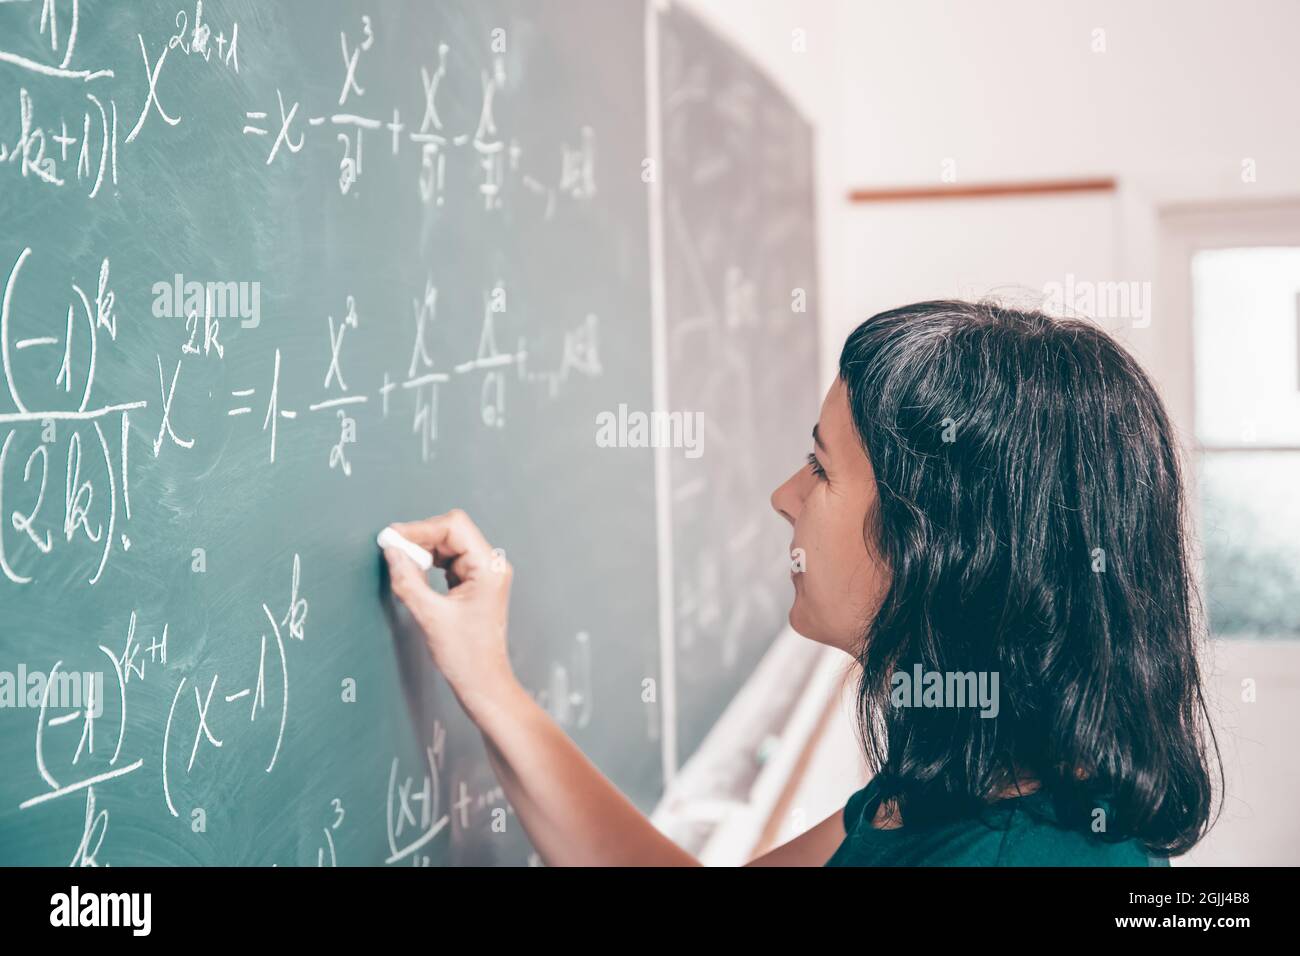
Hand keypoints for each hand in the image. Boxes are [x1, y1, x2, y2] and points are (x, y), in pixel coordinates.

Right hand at [382, 510, 516, 715]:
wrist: (483, 683)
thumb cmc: (466, 656)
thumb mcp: (431, 616)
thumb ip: (408, 581)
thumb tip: (392, 552)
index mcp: (489, 568)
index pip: (454, 527)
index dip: (421, 528)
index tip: (393, 537)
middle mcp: (491, 566)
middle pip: (452, 533)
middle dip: (420, 538)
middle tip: (392, 548)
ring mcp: (484, 574)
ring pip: (448, 546)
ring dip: (423, 550)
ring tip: (401, 563)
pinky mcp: (475, 584)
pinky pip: (449, 562)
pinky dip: (429, 563)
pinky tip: (413, 572)